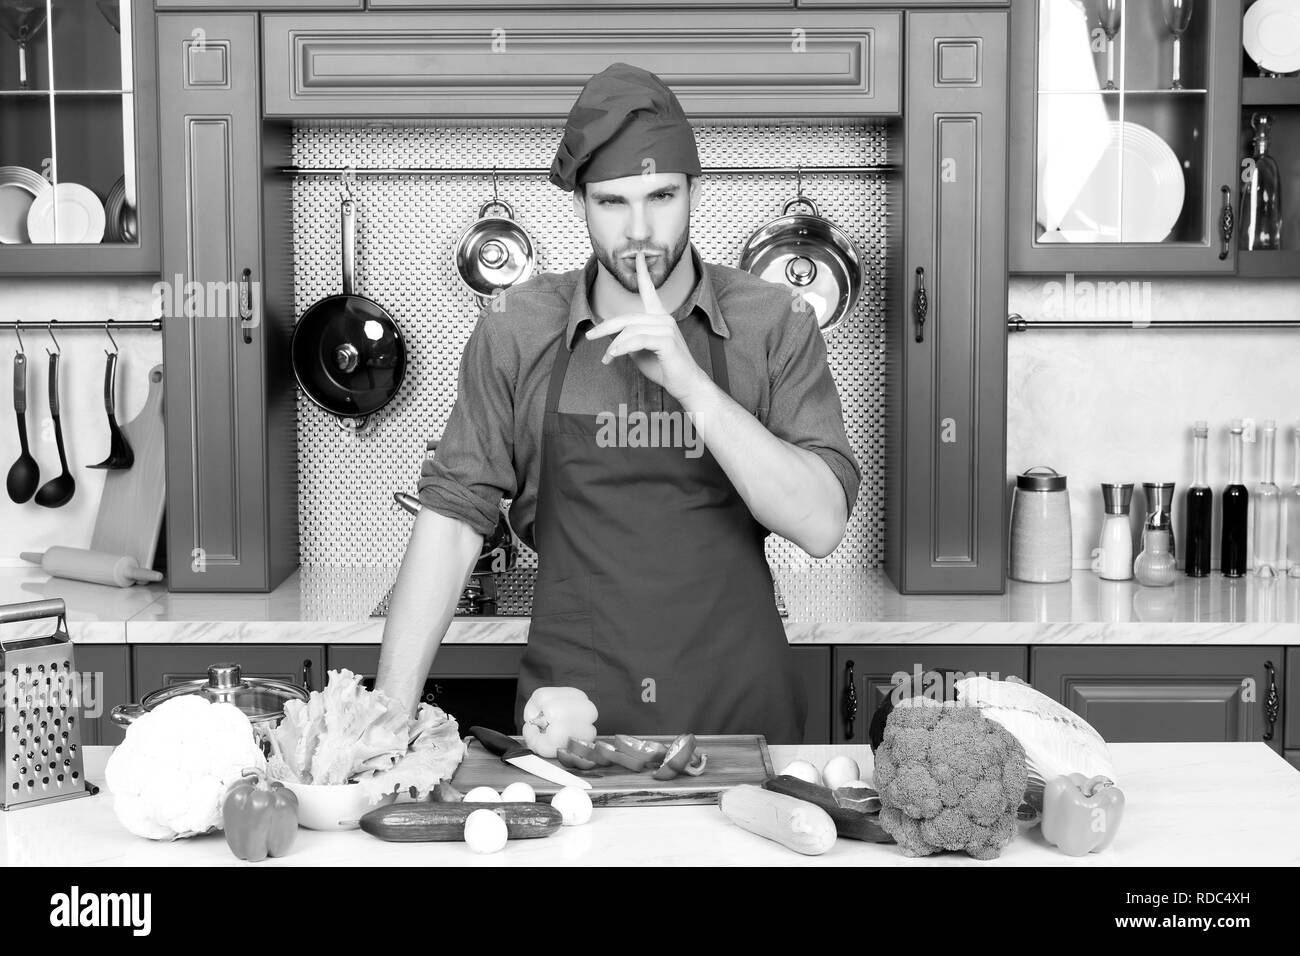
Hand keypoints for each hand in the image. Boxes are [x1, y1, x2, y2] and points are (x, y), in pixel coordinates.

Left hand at [585, 253, 710, 401]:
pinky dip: (622, 348)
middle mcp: (664, 318)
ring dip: (614, 346)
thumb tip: (611, 336)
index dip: (643, 272)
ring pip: (630, 331)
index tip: (638, 255)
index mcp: (659, 317)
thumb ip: (628, 340)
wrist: (685, 384)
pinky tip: (614, 356)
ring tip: (607, 359)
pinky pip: (637, 341)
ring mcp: (666, 328)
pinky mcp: (666, 341)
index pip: (649, 290)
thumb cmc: (663, 368)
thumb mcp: (640, 352)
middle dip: (605, 327)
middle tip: (590, 336)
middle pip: (627, 317)